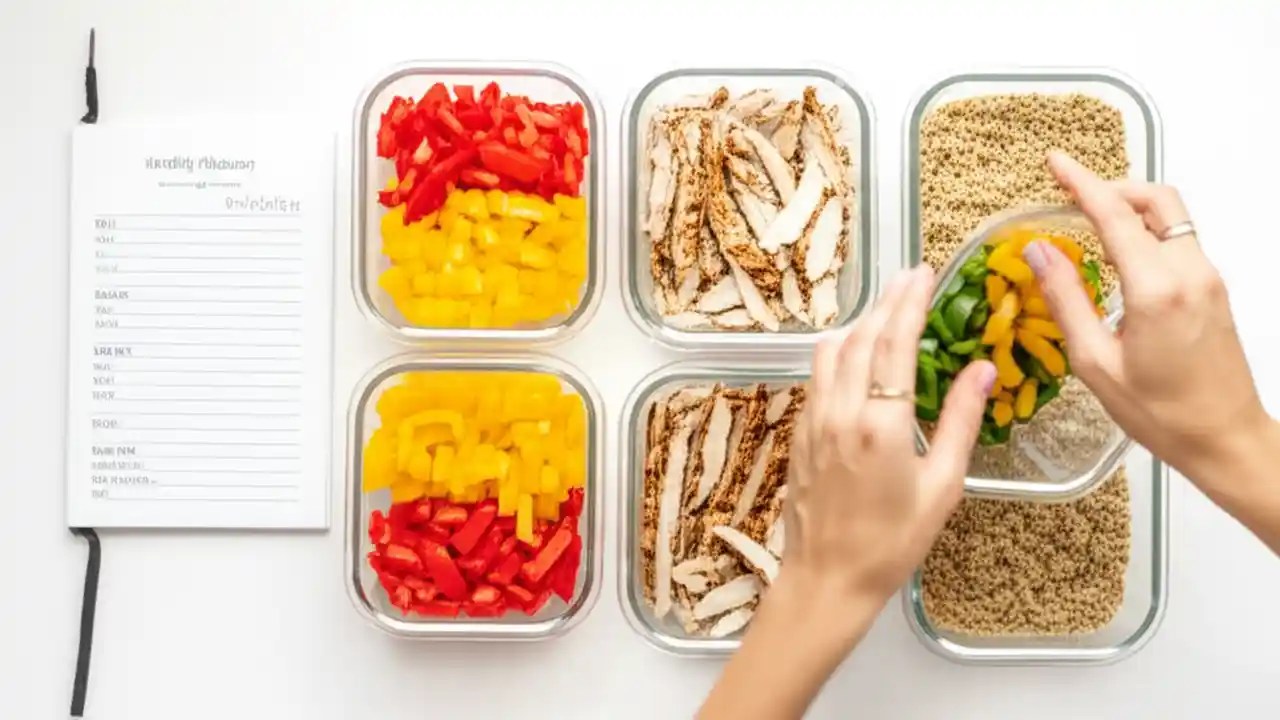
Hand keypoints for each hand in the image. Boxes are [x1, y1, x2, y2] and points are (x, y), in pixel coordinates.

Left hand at [698, 266, 994, 719]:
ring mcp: (814, 421)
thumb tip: (982, 369)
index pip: (894, 344)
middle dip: (886, 301)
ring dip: (859, 323)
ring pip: (831, 352)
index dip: (909, 303)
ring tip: (885, 309)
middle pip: (860, 337)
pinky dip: (838, 352)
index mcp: (881, 424)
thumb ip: (961, 421)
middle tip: (909, 277)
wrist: (826, 579)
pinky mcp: (800, 433)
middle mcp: (840, 413)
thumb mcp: (942, 485)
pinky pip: (817, 376)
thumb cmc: (892, 543)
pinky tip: (856, 354)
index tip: (923, 273)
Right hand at [1027, 152, 1270, 492]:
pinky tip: (1119, 258)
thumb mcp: (1095, 362)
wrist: (1226, 438)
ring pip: (1170, 216)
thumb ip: (1065, 299)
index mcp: (1156, 289)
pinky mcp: (1214, 289)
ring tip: (1089, 225)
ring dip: (1130, 209)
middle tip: (1071, 195)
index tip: (1055, 162)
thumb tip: (1038, 251)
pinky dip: (1146, 233)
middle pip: (1154, 199)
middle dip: (1111, 187)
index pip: (1115, 215)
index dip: (1081, 182)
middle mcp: (1190, 272)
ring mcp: (1208, 278)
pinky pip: (1178, 241)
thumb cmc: (1159, 413)